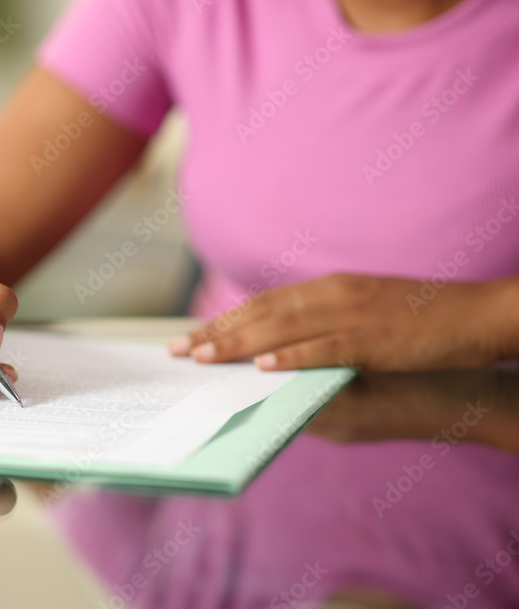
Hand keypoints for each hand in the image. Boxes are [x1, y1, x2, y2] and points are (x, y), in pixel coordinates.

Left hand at [168, 274, 513, 371]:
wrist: (480, 314)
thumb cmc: (424, 317)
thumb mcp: (366, 312)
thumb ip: (326, 324)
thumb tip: (288, 346)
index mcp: (330, 287)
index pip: (264, 303)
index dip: (225, 319)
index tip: (190, 333)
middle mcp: (333, 294)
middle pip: (260, 313)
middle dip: (215, 332)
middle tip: (176, 349)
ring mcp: (352, 315)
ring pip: (281, 328)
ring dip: (237, 343)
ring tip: (200, 357)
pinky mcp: (374, 338)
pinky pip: (324, 348)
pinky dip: (291, 356)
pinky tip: (262, 368)